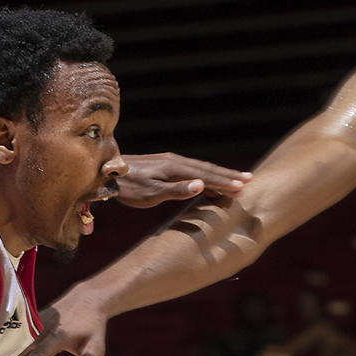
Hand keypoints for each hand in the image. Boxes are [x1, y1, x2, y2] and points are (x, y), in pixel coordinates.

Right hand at [8, 287, 109, 355]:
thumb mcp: (96, 345)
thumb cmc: (93, 326)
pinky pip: (14, 332)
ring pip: (13, 338)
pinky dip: (0, 341)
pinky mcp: (30, 320)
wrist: (88, 298)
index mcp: (59, 336)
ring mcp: (35, 323)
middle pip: (20, 347)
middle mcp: (44, 328)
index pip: (42, 352)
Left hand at [115, 153, 249, 207]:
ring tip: (236, 180)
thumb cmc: (128, 188)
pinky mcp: (165, 166)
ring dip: (219, 175)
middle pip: (208, 169)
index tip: (243, 188)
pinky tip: (208, 183)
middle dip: (228, 176)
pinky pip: (192, 170)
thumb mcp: (151, 194)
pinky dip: (206, 176)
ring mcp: (171, 162)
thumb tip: (201, 185)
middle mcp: (176, 161)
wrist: (107, 173)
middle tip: (249, 181)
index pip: (207, 176)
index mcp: (176, 168)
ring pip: (201, 168)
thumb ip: (177, 190)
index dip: (225, 182)